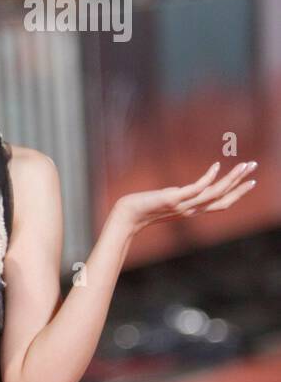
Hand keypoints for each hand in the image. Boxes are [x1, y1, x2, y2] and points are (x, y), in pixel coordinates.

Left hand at [113, 160, 257, 234]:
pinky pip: (196, 188)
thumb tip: (180, 191)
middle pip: (224, 197)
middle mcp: (192, 210)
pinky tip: (216, 166)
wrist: (126, 216)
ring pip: (215, 192)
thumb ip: (177, 198)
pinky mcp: (174, 199)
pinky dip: (208, 177)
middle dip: (241, 183)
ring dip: (232, 178)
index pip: (221, 203)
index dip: (237, 193)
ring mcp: (184, 205)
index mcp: (193, 211)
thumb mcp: (166, 202)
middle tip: (254, 167)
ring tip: (245, 165)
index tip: (250, 181)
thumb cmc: (144, 208)